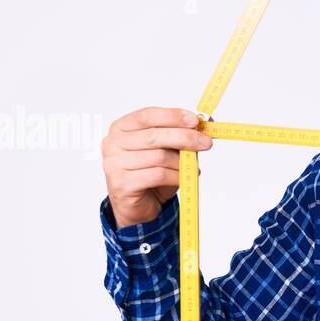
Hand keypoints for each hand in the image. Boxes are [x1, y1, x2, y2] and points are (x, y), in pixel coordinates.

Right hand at [101, 106, 211, 228]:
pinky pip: (158, 175)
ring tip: (193, 167)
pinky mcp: (122, 184)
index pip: (147, 116)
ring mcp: (115, 164)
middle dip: (184, 138)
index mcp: (121, 128)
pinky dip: (176, 176)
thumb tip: (206, 121)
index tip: (194, 120)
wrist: (137, 205)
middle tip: (206, 143)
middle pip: (154, 136)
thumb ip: (181, 134)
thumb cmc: (150, 173)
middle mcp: (113, 143)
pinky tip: (184, 178)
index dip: (172, 116)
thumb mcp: (167, 149)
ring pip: (158, 157)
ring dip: (182, 162)